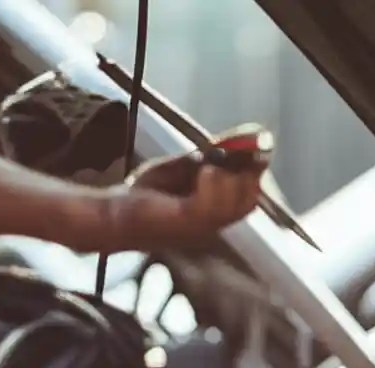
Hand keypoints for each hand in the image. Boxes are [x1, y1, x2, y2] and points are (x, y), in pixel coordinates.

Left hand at [101, 144, 268, 250]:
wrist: (113, 216)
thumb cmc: (146, 194)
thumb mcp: (185, 167)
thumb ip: (213, 154)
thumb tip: (248, 134)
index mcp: (215, 213)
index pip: (250, 194)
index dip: (257, 167)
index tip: (261, 139)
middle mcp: (212, 224)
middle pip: (248, 200)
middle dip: (251, 171)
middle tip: (248, 148)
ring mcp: (199, 227)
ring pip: (232, 206)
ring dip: (233, 179)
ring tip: (218, 163)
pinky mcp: (182, 224)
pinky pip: (207, 208)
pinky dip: (213, 187)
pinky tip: (207, 171)